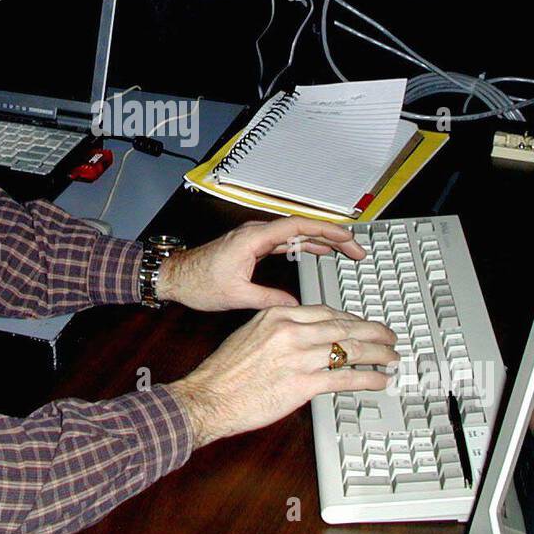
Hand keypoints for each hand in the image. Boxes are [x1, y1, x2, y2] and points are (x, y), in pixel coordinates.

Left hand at [157, 216, 366, 310]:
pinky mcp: (253, 246)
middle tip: (357, 249)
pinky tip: (319, 251)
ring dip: (322, 241)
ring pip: (296, 234)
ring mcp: (255, 238)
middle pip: (302, 228)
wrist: (175, 277)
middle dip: (332, 236)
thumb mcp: (236, 296)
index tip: (347, 238)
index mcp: (253, 238)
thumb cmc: (197, 283)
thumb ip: (268, 299)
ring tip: (347, 251)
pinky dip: (306, 246)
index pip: (298, 227)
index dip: (326, 231)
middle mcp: (256, 233)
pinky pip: (286, 241)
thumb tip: (295, 306)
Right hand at [167, 305, 398, 447]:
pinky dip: (368, 378)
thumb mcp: (250, 335)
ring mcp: (298, 357)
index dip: (351, 318)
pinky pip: (345, 378)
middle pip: (345, 326)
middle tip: (390, 337)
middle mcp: (291, 331)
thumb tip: (304, 336)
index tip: (362, 324)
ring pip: (351, 349)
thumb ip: (279, 331)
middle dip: (374, 332)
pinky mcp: (302, 384)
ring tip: (392, 358)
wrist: (208, 397)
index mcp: (277, 315)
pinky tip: (379, 380)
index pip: (327, 311)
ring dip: (379, 354)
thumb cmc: (223, 372)